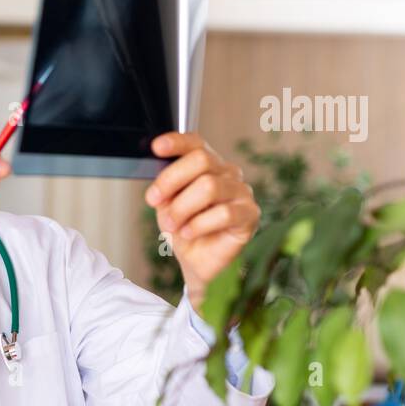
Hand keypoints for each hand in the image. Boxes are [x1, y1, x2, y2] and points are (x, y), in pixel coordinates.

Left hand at [145, 132, 260, 312]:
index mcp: (208, 166)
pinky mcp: (250, 215)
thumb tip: (158, 184)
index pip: (196, 143)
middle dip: (171, 180)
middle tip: (154, 201)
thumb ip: (165, 189)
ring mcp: (242, 192)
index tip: (157, 147)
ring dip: (182, 207)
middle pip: (202, 160)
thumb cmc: (185, 230)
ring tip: (172, 225)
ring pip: (209, 187)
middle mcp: (228, 174)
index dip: (177, 142)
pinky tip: (189, 233)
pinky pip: (224, 213)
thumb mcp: (167, 205)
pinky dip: (198, 224)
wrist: (198, 263)